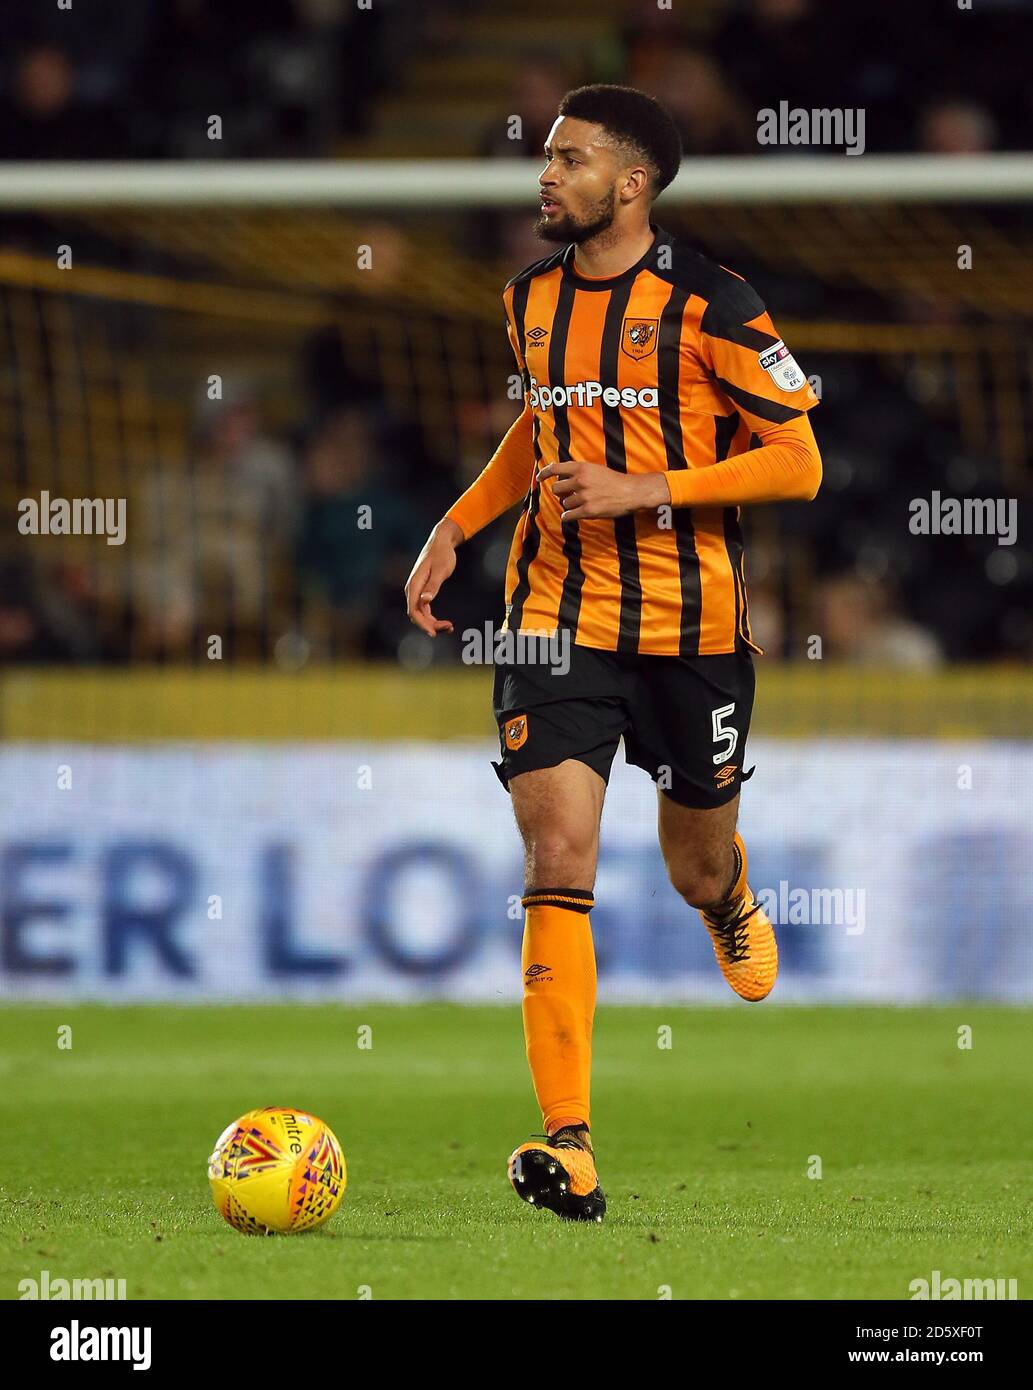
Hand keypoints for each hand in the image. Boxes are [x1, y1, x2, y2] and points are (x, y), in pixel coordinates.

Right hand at [404, 519, 461, 635]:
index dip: (422, 624)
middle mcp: (412, 590)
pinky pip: (425, 610)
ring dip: (433, 623)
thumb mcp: (440, 570)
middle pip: (417, 615)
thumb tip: (425, 601)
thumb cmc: (442, 554)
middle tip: (449, 627)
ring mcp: (416, 592)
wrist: (441, 542)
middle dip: (430, 625)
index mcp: (414, 585)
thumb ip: (433, 586)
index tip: (434, 633)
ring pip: (421, 615)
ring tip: (450, 627)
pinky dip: (434, 619)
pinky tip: (446, 623)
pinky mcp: (422, 592)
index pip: (414, 610)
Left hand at [538, 460, 669, 521]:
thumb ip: (580, 472)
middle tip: (569, 495)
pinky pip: (568, 516)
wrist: (631, 492)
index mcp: (582, 468)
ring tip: (582, 504)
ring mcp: (583, 496)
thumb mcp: (596, 469)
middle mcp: (580, 481)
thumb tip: (563, 479)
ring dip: (570, 505)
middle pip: (556, 489)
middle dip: (561, 493)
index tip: (539, 478)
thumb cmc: (615, 481)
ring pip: (565, 503)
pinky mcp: (588, 510)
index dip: (544, 473)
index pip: (556, 468)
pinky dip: (567, 517)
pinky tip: (570, 516)